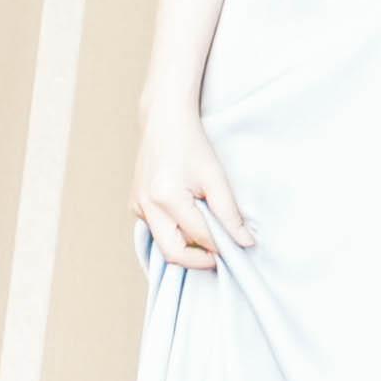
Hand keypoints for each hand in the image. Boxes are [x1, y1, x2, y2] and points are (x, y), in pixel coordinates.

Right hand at [132, 103, 248, 271]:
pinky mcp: (135, 204)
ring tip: (209, 232)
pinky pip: (157, 229)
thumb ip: (229, 213)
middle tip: (221, 256)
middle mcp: (145, 205)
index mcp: (166, 197)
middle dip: (199, 260)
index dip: (222, 246)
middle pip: (173, 253)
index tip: (239, 247)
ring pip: (164, 243)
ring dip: (187, 245)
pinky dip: (175, 232)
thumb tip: (244, 242)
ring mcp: (137, 206)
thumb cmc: (191, 143)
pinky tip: (190, 217)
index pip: (199, 236)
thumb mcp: (215, 177)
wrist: (164, 120)